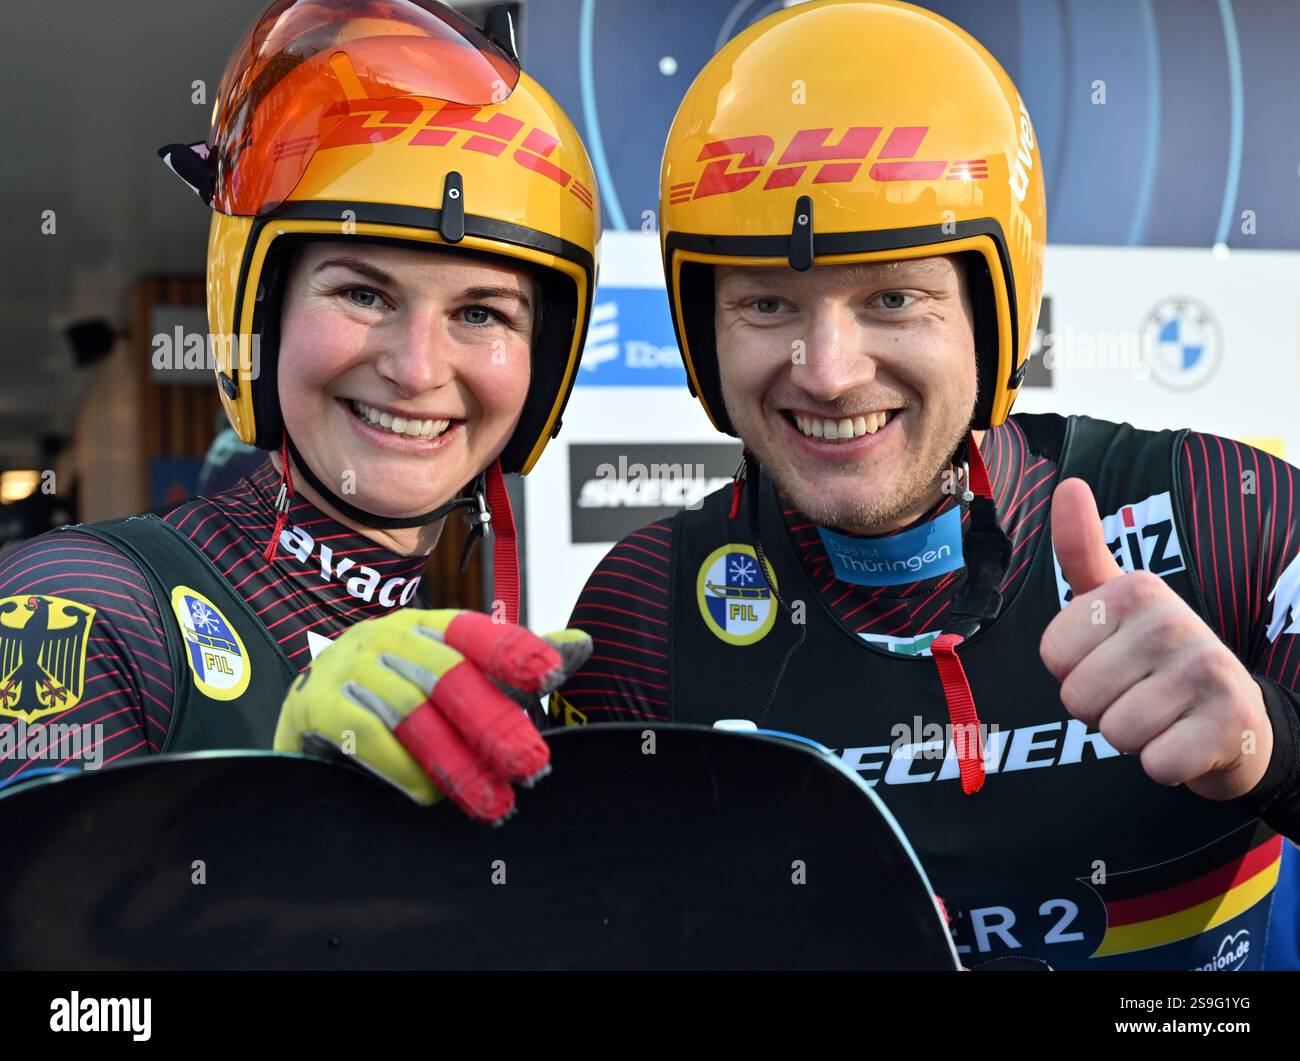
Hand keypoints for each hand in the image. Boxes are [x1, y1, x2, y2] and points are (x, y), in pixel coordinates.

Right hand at [274, 609, 592, 823]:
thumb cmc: (396, 693)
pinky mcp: (317, 705)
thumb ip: (512, 665)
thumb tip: (582, 643)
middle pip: (448, 676)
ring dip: (454, 761)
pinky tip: (428, 796)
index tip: (550, 674)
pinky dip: (400, 768)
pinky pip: (365, 736)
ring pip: (411, 712)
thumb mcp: (456, 674)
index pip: (473, 630)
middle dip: (493, 723)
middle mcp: (387, 638)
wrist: (308, 714)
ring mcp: (349, 668)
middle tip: (531, 764)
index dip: (512, 650)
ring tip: (490, 800)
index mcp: (425, 626)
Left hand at [1039, 478, 1270, 800]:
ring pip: (1114, 731)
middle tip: (1139, 695)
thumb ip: (1082, 551)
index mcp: (1136, 590)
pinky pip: (1156, 763)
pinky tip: (1187, 742)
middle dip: (1100, 709)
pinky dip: (1164, 765)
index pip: (1053, 656)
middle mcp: (1176, 620)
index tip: (1113, 662)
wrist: (1238, 719)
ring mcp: (1209, 669)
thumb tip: (1068, 484)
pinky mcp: (1232, 723)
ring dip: (1132, 738)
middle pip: (1078, 697)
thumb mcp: (1116, 601)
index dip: (1074, 672)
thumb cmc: (1159, 659)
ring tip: (1162, 716)